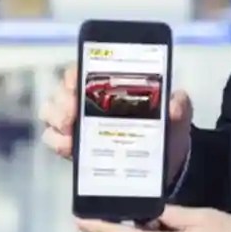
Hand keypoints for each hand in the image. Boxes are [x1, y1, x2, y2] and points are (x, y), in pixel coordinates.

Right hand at [38, 63, 194, 184]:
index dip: (74, 74)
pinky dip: (58, 142)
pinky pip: (53, 139)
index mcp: (108, 85)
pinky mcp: (73, 146)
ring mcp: (76, 123)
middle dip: (63, 100)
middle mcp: (86, 99)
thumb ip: (179, 105)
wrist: (163, 161)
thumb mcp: (177, 115)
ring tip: (70, 130)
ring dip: (57, 119)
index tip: (76, 83)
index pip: (82, 71)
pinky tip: (69, 147)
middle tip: (72, 113)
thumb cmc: (166, 129)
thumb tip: (174, 102)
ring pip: (51, 113)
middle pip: (61, 92)